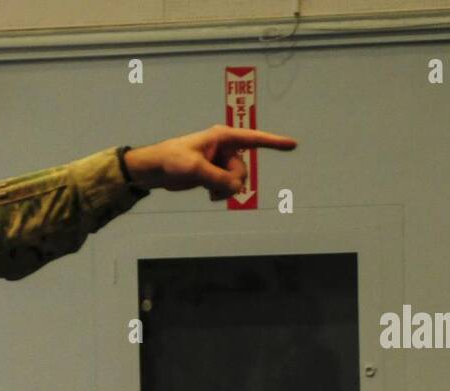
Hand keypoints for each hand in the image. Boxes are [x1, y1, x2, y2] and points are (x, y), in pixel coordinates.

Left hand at [124, 126, 296, 197]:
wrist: (156, 169)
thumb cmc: (172, 160)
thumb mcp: (195, 168)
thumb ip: (217, 178)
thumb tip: (236, 188)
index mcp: (223, 137)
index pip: (253, 139)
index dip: (273, 142)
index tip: (293, 144)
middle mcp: (225, 148)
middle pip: (243, 170)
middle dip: (232, 182)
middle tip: (213, 187)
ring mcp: (221, 162)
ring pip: (236, 181)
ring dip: (226, 190)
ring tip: (210, 194)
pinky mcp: (215, 174)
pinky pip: (228, 187)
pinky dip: (221, 193)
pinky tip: (209, 194)